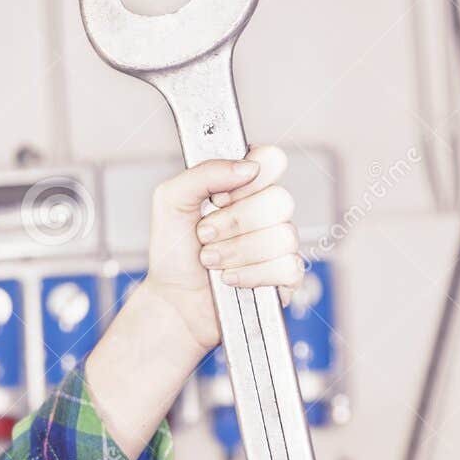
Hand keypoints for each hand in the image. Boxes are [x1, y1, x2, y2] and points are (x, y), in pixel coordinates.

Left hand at [140, 144, 301, 350]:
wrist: (173, 299)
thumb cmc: (173, 252)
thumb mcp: (171, 200)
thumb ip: (203, 172)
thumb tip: (247, 166)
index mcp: (243, 185)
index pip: (271, 160)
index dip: (248, 178)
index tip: (217, 198)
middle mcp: (265, 210)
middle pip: (279, 199)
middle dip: (234, 222)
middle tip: (204, 235)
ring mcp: (279, 243)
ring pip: (283, 235)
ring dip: (237, 252)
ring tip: (211, 260)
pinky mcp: (286, 276)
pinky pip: (288, 267)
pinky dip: (252, 275)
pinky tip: (230, 278)